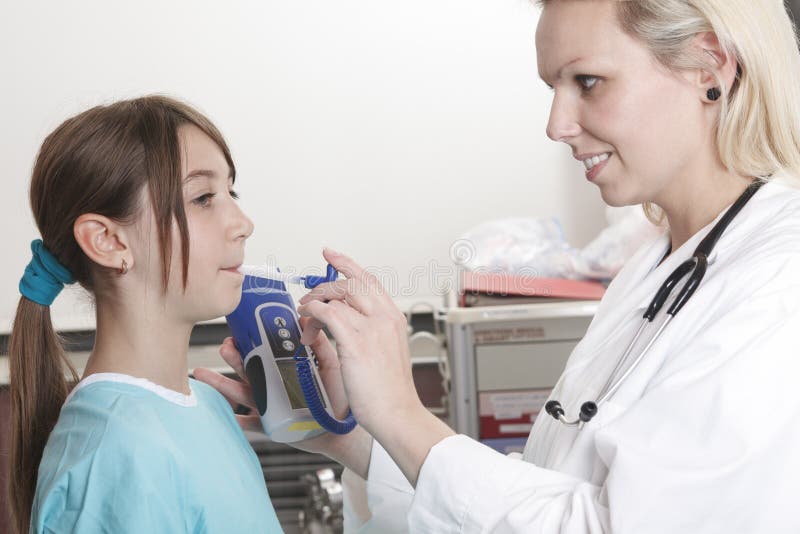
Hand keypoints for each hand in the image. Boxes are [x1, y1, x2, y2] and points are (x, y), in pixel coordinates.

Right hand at [194, 322, 371, 475]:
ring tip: (205, 374)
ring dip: (224, 384)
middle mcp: (273, 386)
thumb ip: (319, 344)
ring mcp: (270, 406)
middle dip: (234, 358)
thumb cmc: (337, 396)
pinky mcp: (272, 426)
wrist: (344, 429)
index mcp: (285, 369)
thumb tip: (306, 320)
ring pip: (244, 393)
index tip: (240, 331)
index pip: (264, 352)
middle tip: (226, 347)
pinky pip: (252, 424)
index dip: (251, 342)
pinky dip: (240, 421)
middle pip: (249, 369)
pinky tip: (229, 416)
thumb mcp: (330, 365)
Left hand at [297, 248, 422, 434]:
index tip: (331, 254)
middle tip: (308, 297)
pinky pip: (328, 314)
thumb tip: (349, 322)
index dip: (347, 264)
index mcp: (393, 317)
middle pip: (351, 282)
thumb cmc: (390, 391)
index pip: (369, 279)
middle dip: (323, 285)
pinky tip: (307, 326)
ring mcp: (371, 328)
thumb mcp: (386, 352)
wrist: (397, 414)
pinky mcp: (355, 342)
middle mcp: (384, 317)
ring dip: (314, 302)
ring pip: (337, 295)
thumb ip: (372, 332)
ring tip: (305, 317)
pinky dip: (313, 315)